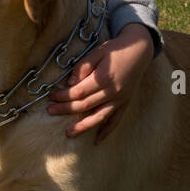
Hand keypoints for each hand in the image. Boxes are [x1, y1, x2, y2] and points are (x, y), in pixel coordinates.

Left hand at [46, 22, 154, 144]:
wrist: (139, 50)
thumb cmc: (115, 49)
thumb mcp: (97, 51)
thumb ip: (83, 66)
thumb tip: (70, 83)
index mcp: (104, 78)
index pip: (79, 92)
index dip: (64, 96)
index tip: (52, 96)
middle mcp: (113, 92)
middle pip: (85, 105)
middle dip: (66, 109)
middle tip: (50, 111)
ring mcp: (120, 99)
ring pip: (99, 117)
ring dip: (83, 126)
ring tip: (68, 133)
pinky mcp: (125, 103)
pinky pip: (115, 120)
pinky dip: (106, 132)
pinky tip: (96, 140)